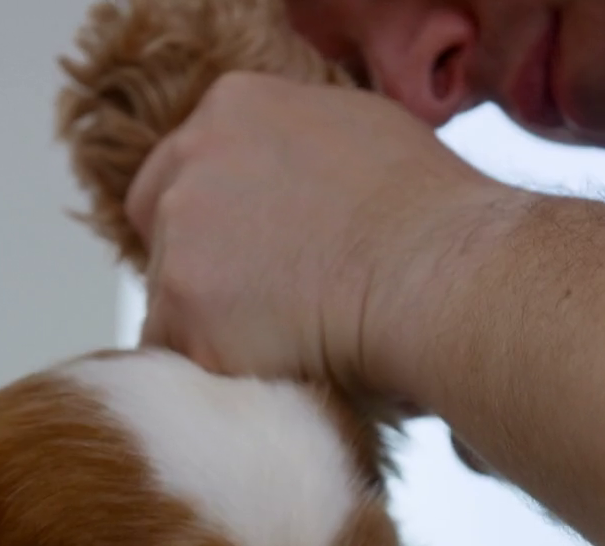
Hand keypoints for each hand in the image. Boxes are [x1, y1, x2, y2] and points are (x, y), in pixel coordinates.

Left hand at [127, 71, 516, 402]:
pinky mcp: (182, 312)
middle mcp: (192, 160)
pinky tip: (270, 380)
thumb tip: (297, 180)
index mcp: (234, 107)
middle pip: (163, 230)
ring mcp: (180, 237)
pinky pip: (177, 359)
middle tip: (261, 310)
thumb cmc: (432, 216)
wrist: (442, 278)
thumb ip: (301, 148)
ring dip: (212, 329)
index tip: (251, 255)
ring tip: (287, 350)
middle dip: (200, 269)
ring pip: (168, 300)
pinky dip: (217, 375)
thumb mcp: (363, 134)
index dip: (218, 220)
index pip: (186, 165)